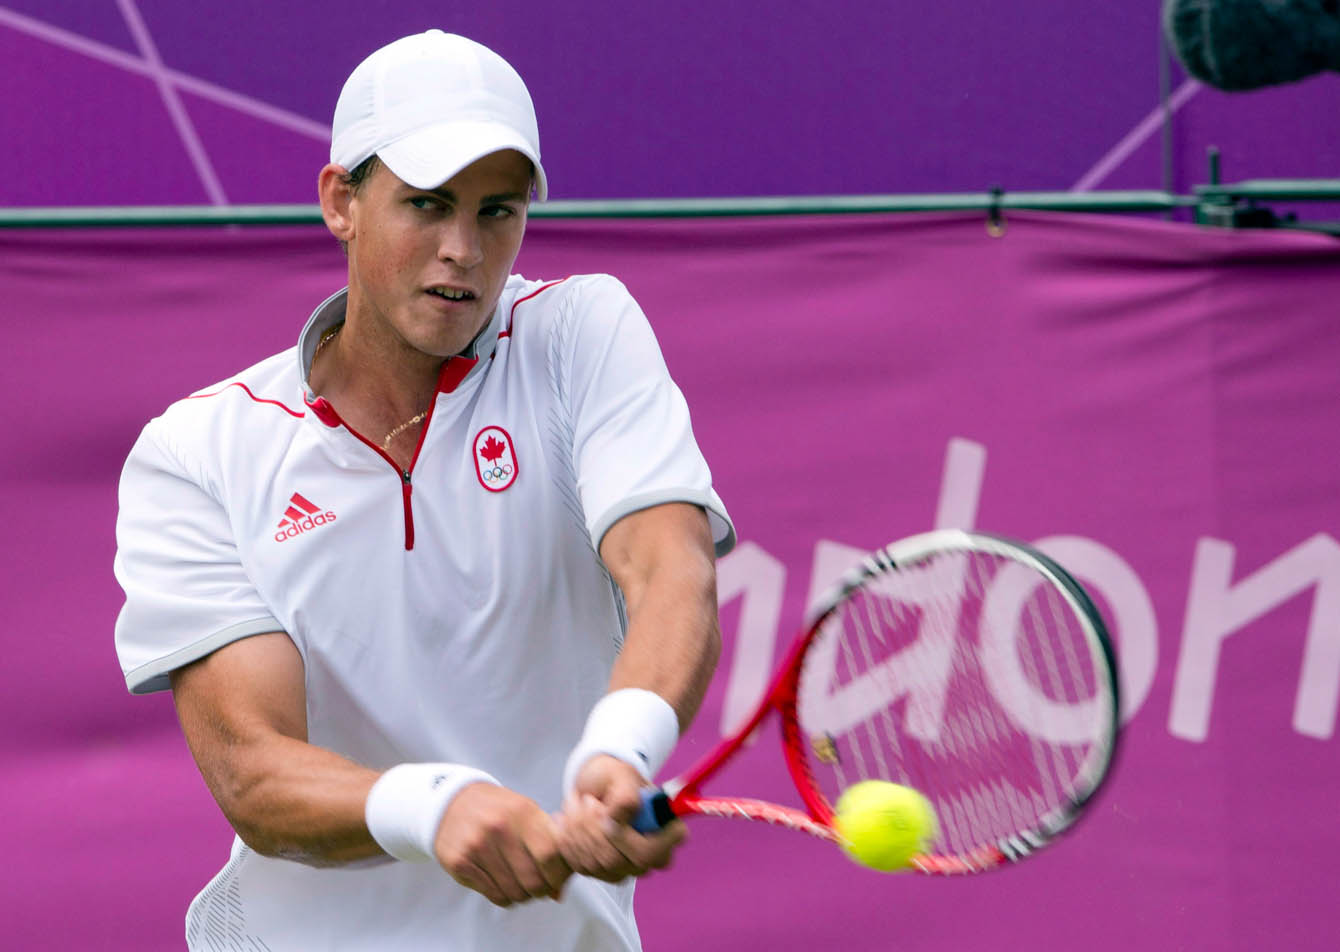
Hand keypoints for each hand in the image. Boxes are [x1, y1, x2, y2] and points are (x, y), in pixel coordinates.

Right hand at [434, 782, 571, 906]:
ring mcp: (477, 846)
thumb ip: (550, 846)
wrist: (452, 801)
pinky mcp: (460, 862)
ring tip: (521, 884)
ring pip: (514, 892)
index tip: (558, 878)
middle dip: (542, 889)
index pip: (550, 854)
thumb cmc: (499, 810)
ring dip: (523, 895)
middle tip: (540, 886)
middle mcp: (499, 828)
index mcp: (522, 811)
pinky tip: (504, 884)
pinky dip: (505, 897)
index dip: (559, 874)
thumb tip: (559, 892)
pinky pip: (494, 895)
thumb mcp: (527, 814)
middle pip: (533, 879)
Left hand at [556, 754, 686, 881]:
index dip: (625, 837)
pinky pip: (582, 866)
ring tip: (578, 804)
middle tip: (588, 801)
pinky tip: (570, 820)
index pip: (655, 852)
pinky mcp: (604, 873)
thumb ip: (626, 793)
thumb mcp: (621, 775)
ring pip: (597, 863)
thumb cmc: (613, 779)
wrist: (592, 788)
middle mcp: (653, 856)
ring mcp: (629, 868)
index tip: (606, 813)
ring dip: (579, 830)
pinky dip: (570, 840)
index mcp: (669, 831)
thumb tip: (622, 814)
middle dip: (594, 828)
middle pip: (618, 860)